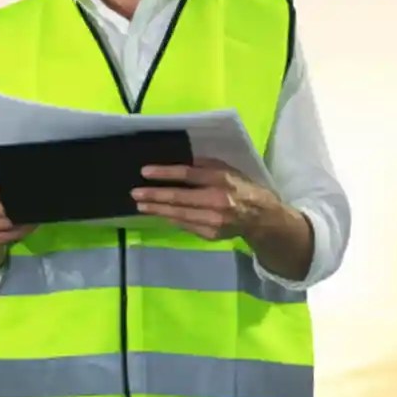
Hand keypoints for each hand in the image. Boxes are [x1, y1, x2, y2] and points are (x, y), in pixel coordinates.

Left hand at [131, 157, 278, 240]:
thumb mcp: (227, 169)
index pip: (187, 174)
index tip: (144, 172)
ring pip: (179, 214)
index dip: (164, 173)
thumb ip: (205, 165)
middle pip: (179, 197)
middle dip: (153, 195)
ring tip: (140, 205)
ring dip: (157, 210)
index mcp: (221, 179)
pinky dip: (170, 219)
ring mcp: (213, 220)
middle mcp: (217, 200)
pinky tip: (159, 214)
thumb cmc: (240, 187)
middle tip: (135, 193)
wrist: (261, 218)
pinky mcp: (211, 234)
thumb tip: (177, 162)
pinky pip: (185, 225)